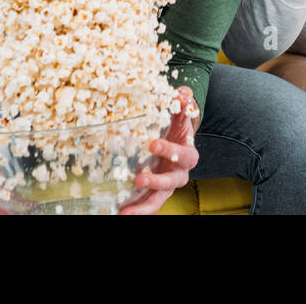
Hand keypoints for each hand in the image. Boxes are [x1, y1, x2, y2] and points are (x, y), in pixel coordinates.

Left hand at [118, 86, 200, 214]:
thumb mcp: (180, 116)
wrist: (177, 144)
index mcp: (187, 156)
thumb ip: (182, 105)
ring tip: (125, 213)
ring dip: (142, 208)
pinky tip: (118, 213)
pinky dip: (134, 211)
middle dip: (156, 182)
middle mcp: (178, 175)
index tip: (153, 144)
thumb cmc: (177, 129)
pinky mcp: (153, 194)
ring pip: (157, 200)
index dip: (170, 151)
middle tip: (139, 178)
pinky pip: (145, 205)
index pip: (183, 156)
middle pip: (171, 183)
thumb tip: (181, 93)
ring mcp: (165, 187)